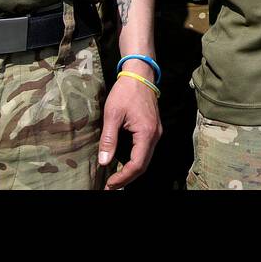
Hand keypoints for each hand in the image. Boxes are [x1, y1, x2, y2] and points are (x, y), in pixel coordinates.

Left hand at [98, 66, 161, 189]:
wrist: (140, 75)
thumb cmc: (125, 92)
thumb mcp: (112, 114)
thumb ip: (109, 139)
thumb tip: (104, 162)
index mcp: (146, 133)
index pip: (137, 164)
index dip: (123, 177)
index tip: (109, 184)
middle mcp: (155, 136)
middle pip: (143, 165)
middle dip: (127, 178)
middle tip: (110, 186)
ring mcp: (155, 133)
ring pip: (145, 159)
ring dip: (131, 171)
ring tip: (115, 179)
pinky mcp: (152, 130)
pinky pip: (145, 151)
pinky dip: (135, 161)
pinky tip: (123, 164)